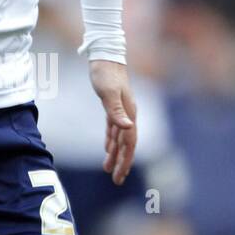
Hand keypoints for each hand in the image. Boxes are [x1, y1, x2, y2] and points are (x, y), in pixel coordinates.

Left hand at [89, 59, 136, 184]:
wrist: (105, 55)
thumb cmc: (105, 73)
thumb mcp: (108, 93)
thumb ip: (117, 111)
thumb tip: (127, 127)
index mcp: (130, 113)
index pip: (129, 143)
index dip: (125, 160)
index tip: (119, 176)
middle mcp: (129, 114)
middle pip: (127, 144)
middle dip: (122, 162)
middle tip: (116, 180)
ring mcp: (122, 110)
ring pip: (120, 138)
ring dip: (115, 153)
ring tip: (108, 169)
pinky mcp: (113, 106)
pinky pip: (113, 128)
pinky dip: (111, 140)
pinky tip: (107, 148)